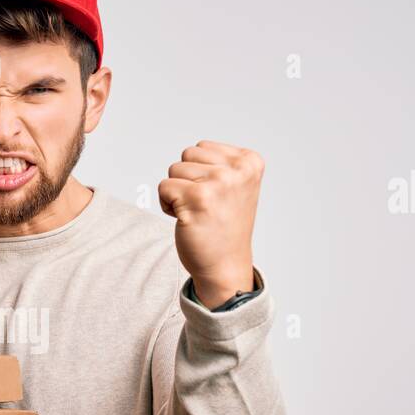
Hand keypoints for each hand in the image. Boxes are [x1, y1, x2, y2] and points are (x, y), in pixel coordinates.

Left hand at [157, 140, 262, 305]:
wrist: (225, 265)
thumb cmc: (224, 226)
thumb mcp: (236, 186)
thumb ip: (222, 163)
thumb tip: (193, 151)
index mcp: (250, 162)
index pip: (202, 148)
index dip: (200, 173)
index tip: (216, 196)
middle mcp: (238, 170)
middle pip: (187, 155)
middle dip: (187, 180)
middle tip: (203, 205)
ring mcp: (219, 183)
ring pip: (174, 169)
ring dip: (177, 192)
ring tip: (196, 212)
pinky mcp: (197, 198)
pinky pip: (163, 187)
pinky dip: (166, 204)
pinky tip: (185, 219)